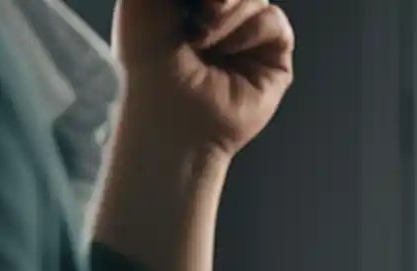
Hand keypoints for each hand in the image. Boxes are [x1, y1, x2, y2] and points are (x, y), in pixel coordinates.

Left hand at [112, 0, 294, 161]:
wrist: (168, 113)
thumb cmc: (146, 63)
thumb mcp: (143, 2)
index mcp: (192, 3)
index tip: (191, 2)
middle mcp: (224, 15)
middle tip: (197, 13)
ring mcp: (250, 36)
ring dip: (227, 12)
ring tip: (201, 41)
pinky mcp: (274, 57)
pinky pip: (273, 21)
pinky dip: (248, 32)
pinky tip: (226, 53)